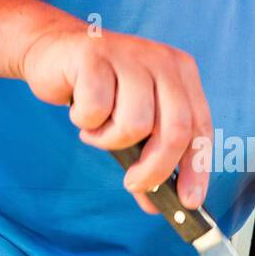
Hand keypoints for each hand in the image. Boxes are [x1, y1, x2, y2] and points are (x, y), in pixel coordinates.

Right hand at [20, 23, 211, 214]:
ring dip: (109, 139)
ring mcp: (129, 56)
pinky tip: (80, 109)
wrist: (54, 52)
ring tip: (97, 128)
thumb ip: (149, 155)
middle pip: (175, 130)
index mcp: (182, 73)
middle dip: (155, 168)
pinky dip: (85, 122)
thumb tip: (155, 203)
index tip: (188, 201)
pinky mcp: (94, 57)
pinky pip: (96, 111)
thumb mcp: (133, 120)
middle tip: (134, 184)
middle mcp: (162, 61)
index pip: (200, 127)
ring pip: (134, 124)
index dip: (196, 168)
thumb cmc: (100, 92)